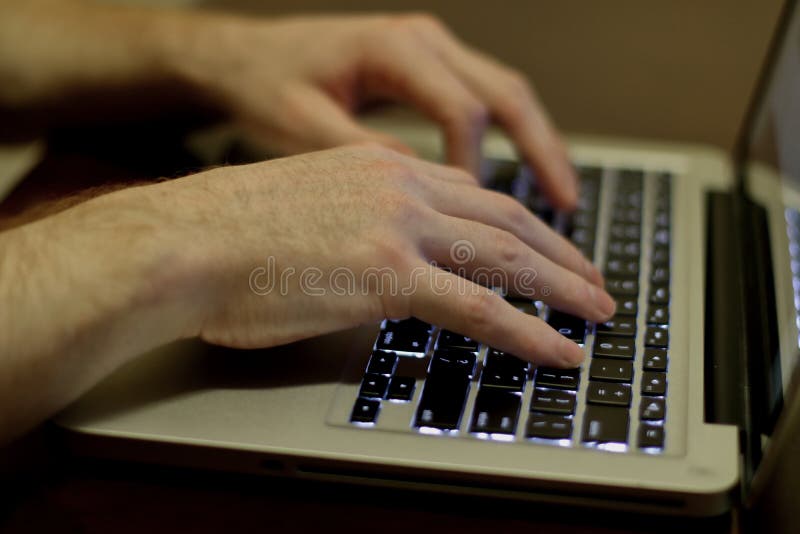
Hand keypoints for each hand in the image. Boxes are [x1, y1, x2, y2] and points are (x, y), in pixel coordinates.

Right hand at [157, 144, 612, 365]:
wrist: (185, 239)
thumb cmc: (226, 232)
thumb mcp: (307, 206)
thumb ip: (358, 223)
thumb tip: (379, 257)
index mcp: (380, 167)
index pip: (471, 192)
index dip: (516, 223)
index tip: (541, 244)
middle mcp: (399, 186)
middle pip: (504, 217)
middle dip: (557, 252)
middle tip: (591, 279)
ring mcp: (398, 228)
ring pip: (507, 257)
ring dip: (561, 287)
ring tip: (595, 312)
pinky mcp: (389, 274)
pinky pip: (480, 307)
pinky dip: (528, 330)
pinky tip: (557, 348)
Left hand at [168, 13, 578, 208]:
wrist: (237, 58)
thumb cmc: (263, 85)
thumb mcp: (300, 124)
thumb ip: (362, 156)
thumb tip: (421, 198)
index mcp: (395, 51)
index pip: (465, 114)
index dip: (476, 170)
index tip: (473, 221)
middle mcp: (422, 43)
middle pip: (508, 98)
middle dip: (544, 156)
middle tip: (570, 208)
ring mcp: (428, 53)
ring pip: (505, 97)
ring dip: (537, 148)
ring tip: (565, 202)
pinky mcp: (424, 70)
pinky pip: (479, 106)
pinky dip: (504, 143)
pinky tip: (515, 180)